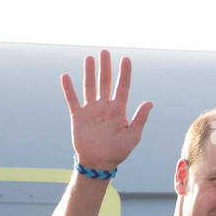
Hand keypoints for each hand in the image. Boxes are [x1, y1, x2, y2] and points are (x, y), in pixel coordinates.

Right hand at [61, 49, 152, 171]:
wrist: (99, 163)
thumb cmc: (118, 152)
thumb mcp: (133, 136)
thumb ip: (140, 118)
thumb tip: (149, 102)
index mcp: (118, 110)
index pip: (122, 87)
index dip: (124, 73)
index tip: (126, 59)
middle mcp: (104, 107)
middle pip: (105, 82)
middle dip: (105, 67)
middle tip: (105, 52)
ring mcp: (91, 110)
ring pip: (90, 87)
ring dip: (89, 73)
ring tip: (89, 58)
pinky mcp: (78, 116)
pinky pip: (72, 100)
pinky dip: (69, 89)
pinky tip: (66, 76)